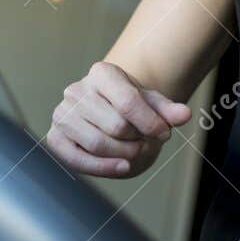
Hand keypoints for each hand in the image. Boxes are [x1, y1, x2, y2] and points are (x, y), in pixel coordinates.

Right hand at [45, 61, 190, 177]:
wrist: (107, 115)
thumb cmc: (129, 108)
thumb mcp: (152, 105)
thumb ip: (168, 110)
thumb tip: (184, 115)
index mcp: (101, 73)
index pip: (128, 101)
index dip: (150, 123)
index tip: (164, 134)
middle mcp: (76, 90)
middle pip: (116, 125)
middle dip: (137, 140)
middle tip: (144, 142)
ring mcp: (62, 114)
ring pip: (97, 143)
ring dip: (124, 154)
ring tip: (134, 151)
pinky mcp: (55, 137)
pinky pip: (78, 159)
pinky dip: (104, 168)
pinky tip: (123, 166)